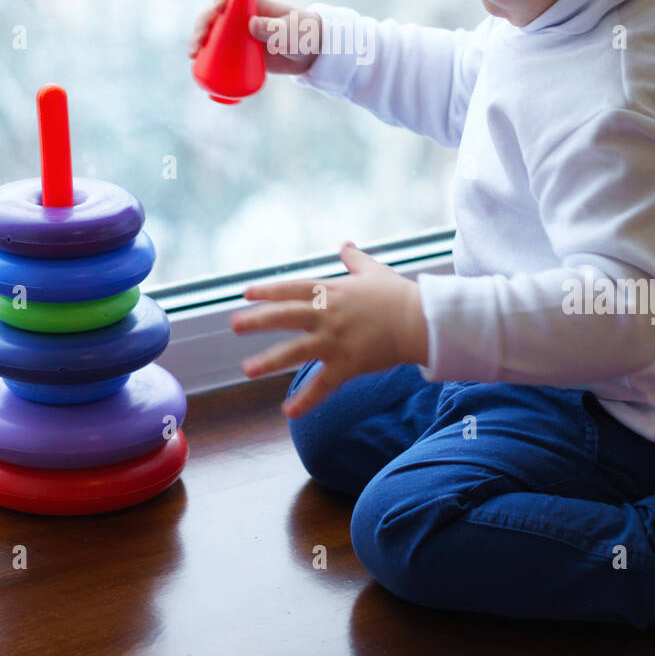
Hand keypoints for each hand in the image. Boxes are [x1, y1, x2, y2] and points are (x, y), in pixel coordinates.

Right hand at [188, 0, 321, 75]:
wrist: (311, 56)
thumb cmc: (305, 36)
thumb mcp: (294, 33)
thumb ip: (276, 28)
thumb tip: (251, 25)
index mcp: (257, 3)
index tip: (219, 7)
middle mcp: (244, 16)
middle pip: (216, 14)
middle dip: (204, 23)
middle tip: (200, 41)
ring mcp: (239, 34)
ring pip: (213, 32)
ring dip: (199, 40)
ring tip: (193, 55)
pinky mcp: (238, 51)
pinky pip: (219, 51)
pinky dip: (207, 57)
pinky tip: (198, 67)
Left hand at [233, 241, 428, 416]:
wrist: (419, 321)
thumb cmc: (397, 294)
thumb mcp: (373, 271)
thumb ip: (354, 259)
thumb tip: (345, 244)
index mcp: (331, 291)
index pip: (292, 289)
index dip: (268, 291)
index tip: (246, 293)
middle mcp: (327, 315)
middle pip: (285, 316)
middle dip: (258, 320)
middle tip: (234, 324)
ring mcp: (335, 341)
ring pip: (295, 351)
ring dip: (269, 361)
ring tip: (247, 368)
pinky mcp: (347, 364)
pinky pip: (323, 385)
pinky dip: (306, 400)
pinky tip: (288, 411)